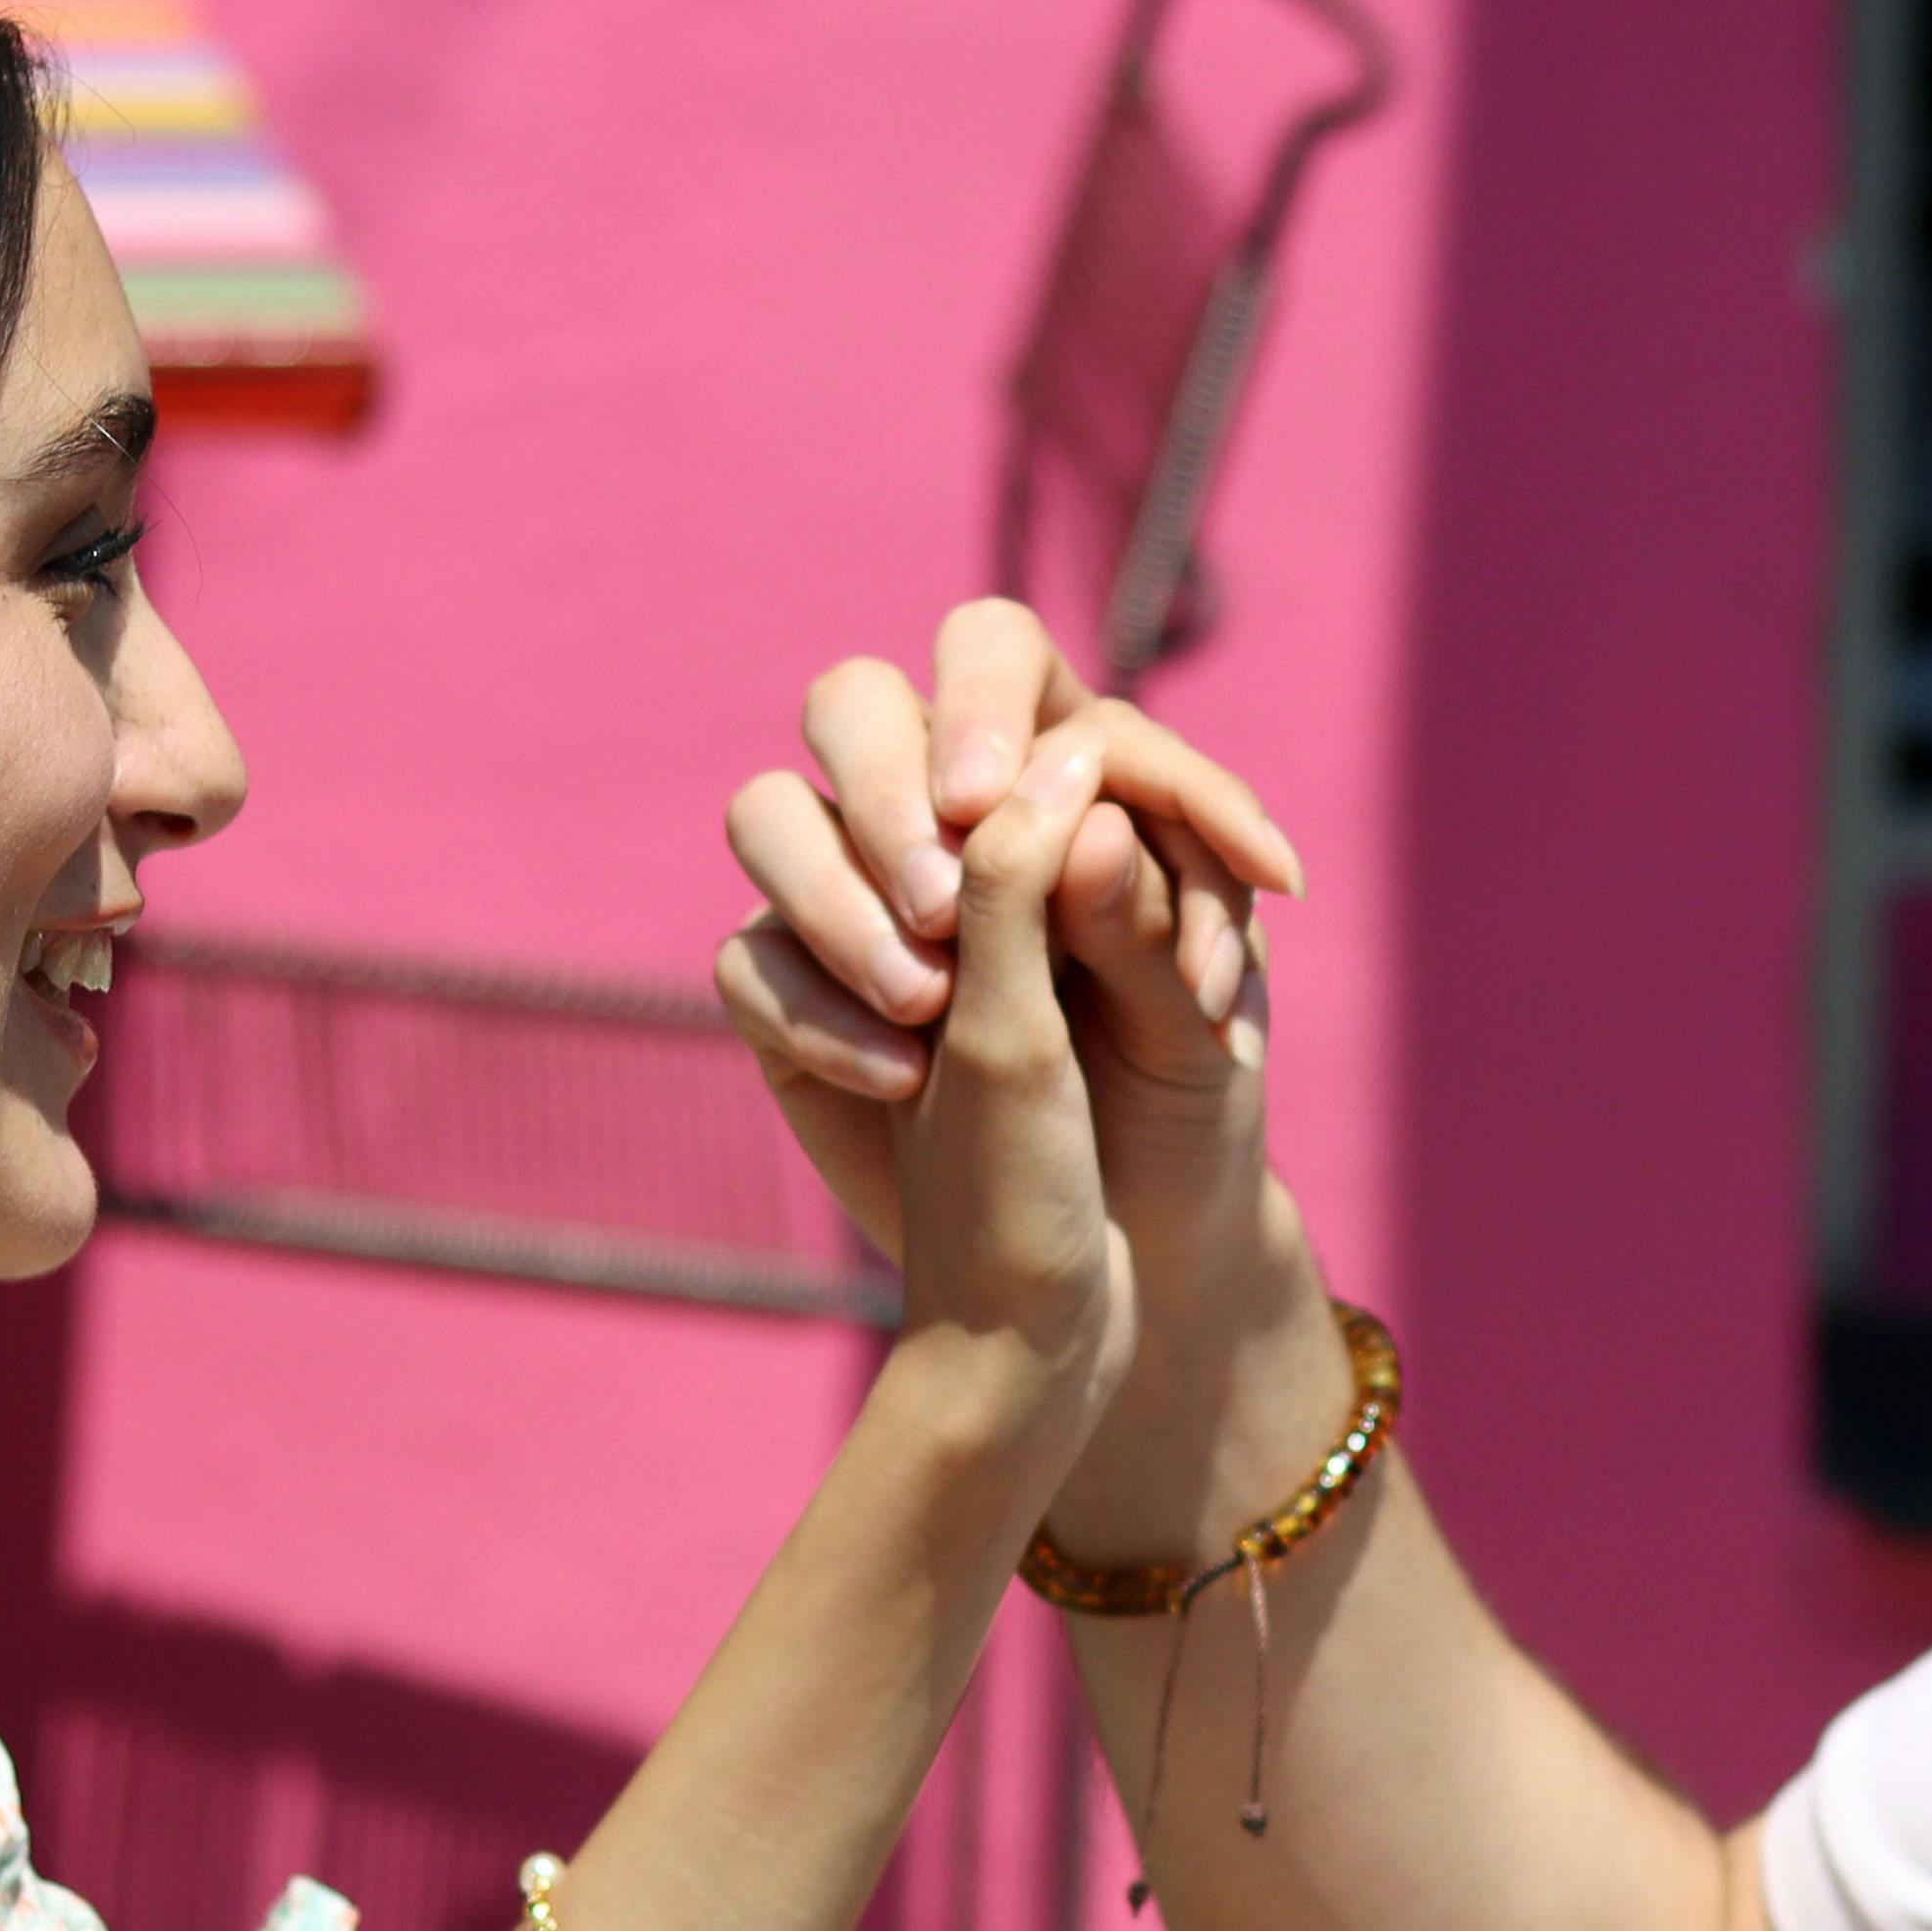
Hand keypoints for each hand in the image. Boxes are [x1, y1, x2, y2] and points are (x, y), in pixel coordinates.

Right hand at [716, 598, 1299, 1291]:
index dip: (990, 713)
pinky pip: (745, 959)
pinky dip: (813, 1011)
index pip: (995, 661)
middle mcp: (936, 813)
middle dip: (888, 785)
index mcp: (1056, 774)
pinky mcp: (793, 991)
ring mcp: (851, 897)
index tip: (989, 802)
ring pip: (769, 813)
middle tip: (942, 904)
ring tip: (927, 998)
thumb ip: (1130, 914)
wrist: (1102, 1269)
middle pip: (854, 704)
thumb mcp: (1186, 1026)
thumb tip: (1066, 805)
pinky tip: (900, 1076)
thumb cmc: (1173, 1114)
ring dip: (835, 892)